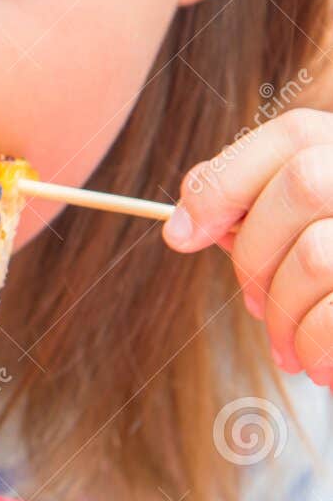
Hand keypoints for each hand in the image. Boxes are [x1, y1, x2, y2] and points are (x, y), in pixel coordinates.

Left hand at [165, 108, 332, 379]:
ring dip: (282, 314)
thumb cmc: (332, 273)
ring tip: (286, 345)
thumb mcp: (303, 229)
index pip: (292, 137)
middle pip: (304, 186)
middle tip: (252, 304)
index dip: (227, 183)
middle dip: (256, 256)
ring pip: (317, 256)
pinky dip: (314, 345)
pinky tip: (314, 363)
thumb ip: (252, 208)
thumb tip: (183, 225)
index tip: (182, 234)